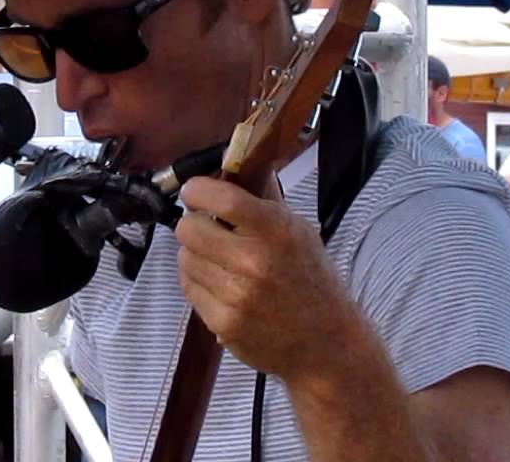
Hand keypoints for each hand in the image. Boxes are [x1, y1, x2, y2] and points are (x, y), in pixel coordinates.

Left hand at [175, 176, 357, 380]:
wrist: (325, 343)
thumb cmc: (312, 280)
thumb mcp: (299, 231)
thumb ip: (263, 200)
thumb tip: (233, 165)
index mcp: (277, 231)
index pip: (222, 198)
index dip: (198, 190)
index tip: (194, 191)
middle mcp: (254, 262)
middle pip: (189, 228)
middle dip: (193, 224)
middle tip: (206, 228)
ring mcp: (235, 296)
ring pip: (185, 257)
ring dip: (195, 254)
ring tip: (218, 259)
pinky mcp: (222, 323)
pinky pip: (188, 287)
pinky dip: (197, 281)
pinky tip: (219, 282)